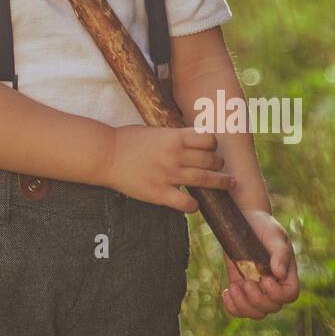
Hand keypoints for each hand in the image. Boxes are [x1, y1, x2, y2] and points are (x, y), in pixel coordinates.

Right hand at [106, 124, 236, 209]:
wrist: (105, 155)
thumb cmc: (127, 140)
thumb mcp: (153, 130)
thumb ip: (174, 136)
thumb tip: (191, 140)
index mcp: (174, 137)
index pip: (209, 139)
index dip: (213, 144)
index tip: (212, 148)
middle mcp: (175, 155)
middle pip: (211, 160)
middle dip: (219, 163)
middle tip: (220, 166)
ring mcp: (169, 175)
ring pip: (206, 180)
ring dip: (221, 182)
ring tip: (229, 184)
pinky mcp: (160, 193)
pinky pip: (187, 203)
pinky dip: (194, 205)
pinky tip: (191, 203)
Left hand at [221, 208, 299, 318]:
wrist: (244, 219)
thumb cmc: (263, 226)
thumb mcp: (274, 235)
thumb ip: (280, 253)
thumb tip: (280, 274)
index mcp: (286, 273)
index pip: (289, 295)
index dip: (277, 294)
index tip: (265, 278)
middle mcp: (274, 284)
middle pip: (271, 308)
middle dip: (257, 299)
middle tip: (246, 282)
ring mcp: (257, 288)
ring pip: (255, 313)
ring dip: (243, 305)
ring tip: (234, 288)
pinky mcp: (241, 286)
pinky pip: (239, 309)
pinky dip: (232, 307)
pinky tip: (226, 292)